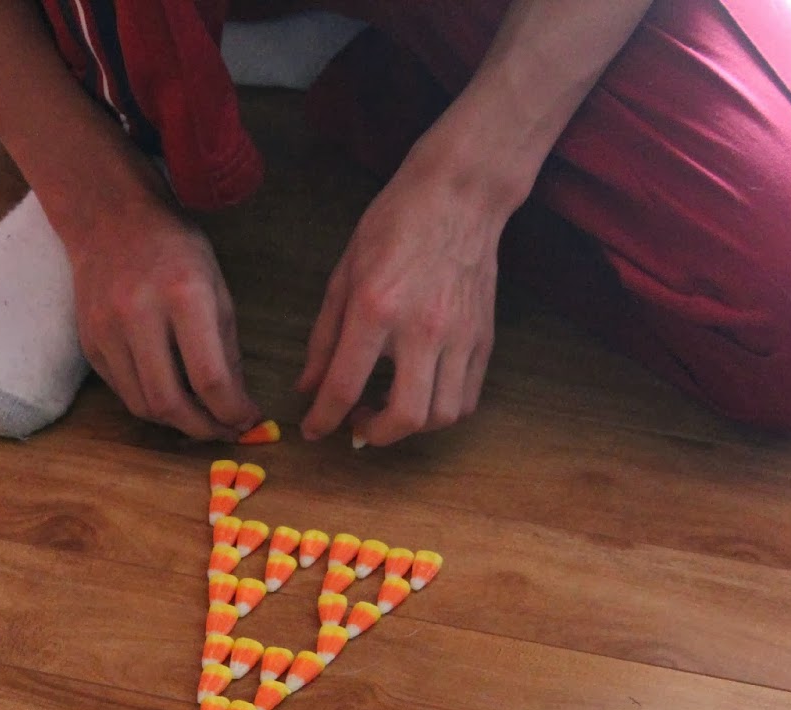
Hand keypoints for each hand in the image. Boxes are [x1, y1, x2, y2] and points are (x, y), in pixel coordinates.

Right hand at [67, 198, 260, 439]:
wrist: (109, 221)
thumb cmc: (174, 250)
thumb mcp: (216, 288)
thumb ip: (227, 349)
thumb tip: (239, 404)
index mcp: (183, 296)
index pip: (210, 377)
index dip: (232, 411)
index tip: (248, 420)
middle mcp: (139, 315)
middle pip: (170, 402)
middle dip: (203, 429)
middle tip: (224, 432)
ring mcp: (107, 332)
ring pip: (142, 405)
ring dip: (175, 424)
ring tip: (199, 420)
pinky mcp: (89, 344)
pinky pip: (123, 391)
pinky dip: (150, 404)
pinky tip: (170, 398)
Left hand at [297, 155, 504, 444]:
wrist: (459, 195)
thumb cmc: (394, 227)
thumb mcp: (343, 276)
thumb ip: (323, 338)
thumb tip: (306, 387)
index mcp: (376, 309)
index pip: (344, 386)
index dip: (323, 419)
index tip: (314, 431)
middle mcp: (422, 329)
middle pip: (404, 416)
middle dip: (375, 434)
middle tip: (357, 424)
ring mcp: (460, 335)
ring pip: (442, 415)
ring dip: (411, 427)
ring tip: (389, 409)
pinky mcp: (484, 337)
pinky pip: (468, 398)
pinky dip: (442, 411)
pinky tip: (421, 396)